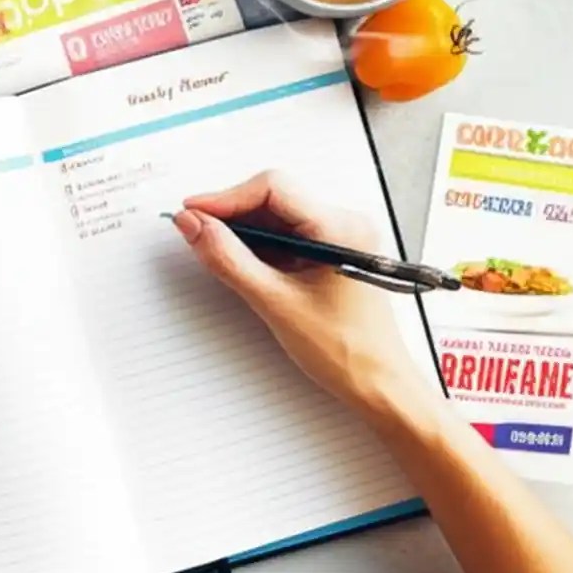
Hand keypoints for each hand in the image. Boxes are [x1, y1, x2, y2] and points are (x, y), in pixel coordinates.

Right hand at [172, 171, 432, 414]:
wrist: (379, 385)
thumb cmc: (345, 351)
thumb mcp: (274, 302)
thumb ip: (228, 259)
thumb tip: (194, 226)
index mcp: (340, 227)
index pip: (272, 188)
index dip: (226, 197)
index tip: (193, 213)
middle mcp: (345, 223)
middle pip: (273, 197)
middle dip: (231, 213)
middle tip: (195, 232)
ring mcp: (340, 237)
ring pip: (277, 216)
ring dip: (243, 230)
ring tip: (214, 250)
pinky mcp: (332, 253)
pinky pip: (288, 235)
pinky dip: (259, 245)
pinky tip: (241, 263)